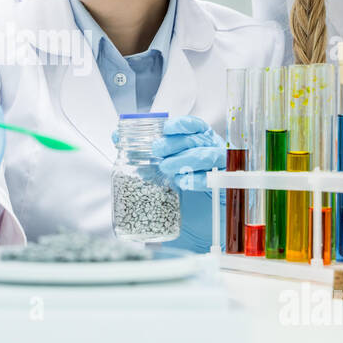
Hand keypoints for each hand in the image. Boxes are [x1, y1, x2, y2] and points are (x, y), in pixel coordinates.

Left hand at [155, 115, 224, 252]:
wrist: (202, 218)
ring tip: (166, 168)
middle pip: (196, 140)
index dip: (181, 125)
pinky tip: (183, 183)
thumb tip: (117, 135)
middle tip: (157, 149)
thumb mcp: (159, 167)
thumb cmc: (181, 184)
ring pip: (207, 156)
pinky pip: (214, 179)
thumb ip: (142, 151)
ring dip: (185, 160)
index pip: (194, 126)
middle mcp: (211, 150)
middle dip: (176, 143)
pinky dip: (198, 180)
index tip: (165, 127)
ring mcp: (221, 167)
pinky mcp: (225, 185)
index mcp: (198, 141)